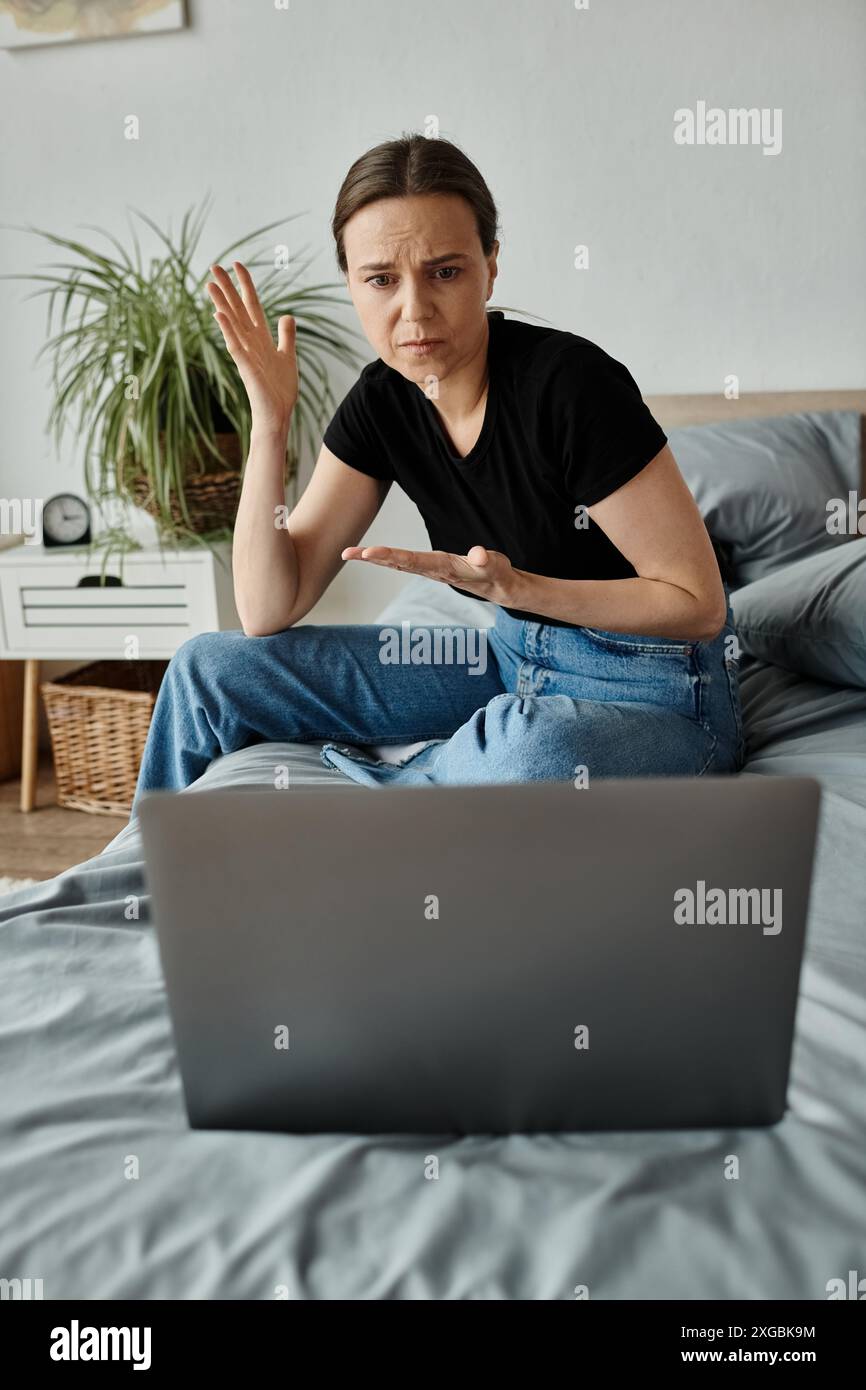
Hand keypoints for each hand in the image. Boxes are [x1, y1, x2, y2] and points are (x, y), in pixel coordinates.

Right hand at [206, 260, 297, 433]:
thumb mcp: (288, 357)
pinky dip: (227, 330)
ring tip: (209, 284)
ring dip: (221, 303)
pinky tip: (218, 314)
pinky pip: (234, 345)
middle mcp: (251, 342)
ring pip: (232, 323)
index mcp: (262, 338)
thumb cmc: (280, 390)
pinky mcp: (246, 367)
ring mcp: (246, 354)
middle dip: (227, 287)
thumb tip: (287, 315)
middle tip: (213, 265)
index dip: (246, 284)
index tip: (237, 264)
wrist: (277, 415)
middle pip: (237, 309)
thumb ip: (287, 336)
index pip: (252, 304)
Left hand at [341, 543, 516, 603]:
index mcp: (443, 567)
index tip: (370, 552)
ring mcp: (429, 569)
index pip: (412, 560)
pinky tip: (371, 555)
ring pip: (396, 562)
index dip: (390, 555)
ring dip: (373, 558)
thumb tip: (478, 554)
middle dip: (372, 557)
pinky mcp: (430, 567)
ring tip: (349, 553)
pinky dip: (385, 558)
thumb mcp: (496, 565)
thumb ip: (486, 560)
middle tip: (347, 553)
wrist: (497, 586)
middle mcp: (431, 569)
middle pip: (397, 562)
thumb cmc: (496, 573)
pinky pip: (402, 561)